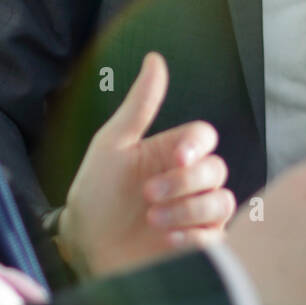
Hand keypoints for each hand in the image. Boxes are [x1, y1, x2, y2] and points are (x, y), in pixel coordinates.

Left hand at [59, 53, 235, 278]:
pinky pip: (217, 237)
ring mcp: (194, 213)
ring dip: (190, 209)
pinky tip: (168, 238)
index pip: (205, 136)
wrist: (83, 246)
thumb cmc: (96, 192)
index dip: (197, 145)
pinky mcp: (196, 245)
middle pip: (217, 169)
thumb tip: (155, 58)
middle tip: (148, 194)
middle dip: (186, 182)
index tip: (177, 157)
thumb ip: (139, 105)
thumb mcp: (111, 145)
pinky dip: (197, 236)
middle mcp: (187, 181)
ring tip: (152, 219)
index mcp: (170, 152)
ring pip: (222, 202)